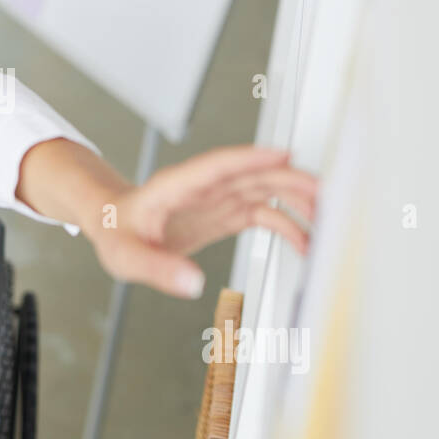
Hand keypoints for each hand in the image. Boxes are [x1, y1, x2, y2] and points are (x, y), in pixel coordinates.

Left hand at [86, 146, 317, 298]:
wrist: (114, 225)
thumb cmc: (117, 232)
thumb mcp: (127, 257)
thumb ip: (158, 270)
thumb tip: (193, 284)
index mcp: (175, 187)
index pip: (217, 166)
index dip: (250, 158)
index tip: (283, 155)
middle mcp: (202, 188)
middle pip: (252, 174)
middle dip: (289, 180)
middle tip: (323, 193)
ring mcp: (216, 198)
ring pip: (263, 189)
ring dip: (295, 200)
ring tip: (324, 218)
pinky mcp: (224, 213)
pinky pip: (262, 212)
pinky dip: (285, 224)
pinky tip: (302, 241)